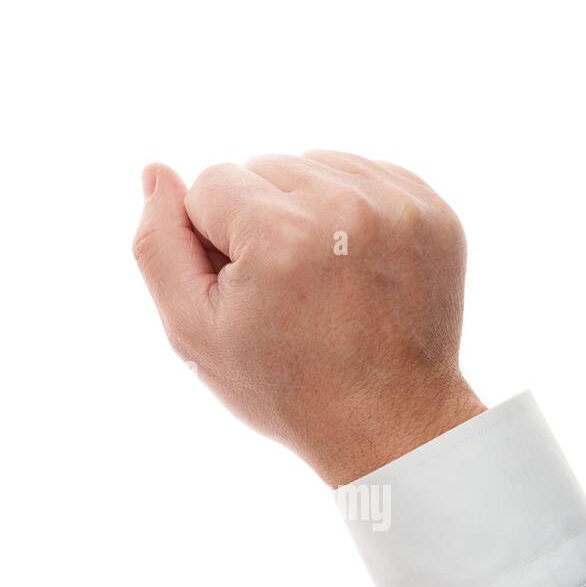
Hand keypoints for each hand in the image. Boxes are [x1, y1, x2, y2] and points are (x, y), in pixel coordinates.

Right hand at [133, 150, 483, 486]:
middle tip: (283, 289)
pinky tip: (350, 262)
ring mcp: (397, 204)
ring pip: (309, 165)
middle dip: (256, 219)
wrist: (387, 421)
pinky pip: (360, 172)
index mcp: (281, 235)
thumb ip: (159, 244)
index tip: (246, 293)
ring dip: (300, 208)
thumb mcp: (193, 329)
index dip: (213, 242)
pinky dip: (345, 207)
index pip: (209, 183)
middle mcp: (346, 206)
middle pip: (260, 166)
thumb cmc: (281, 384)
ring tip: (317, 275)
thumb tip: (155, 171)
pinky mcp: (430, 208)